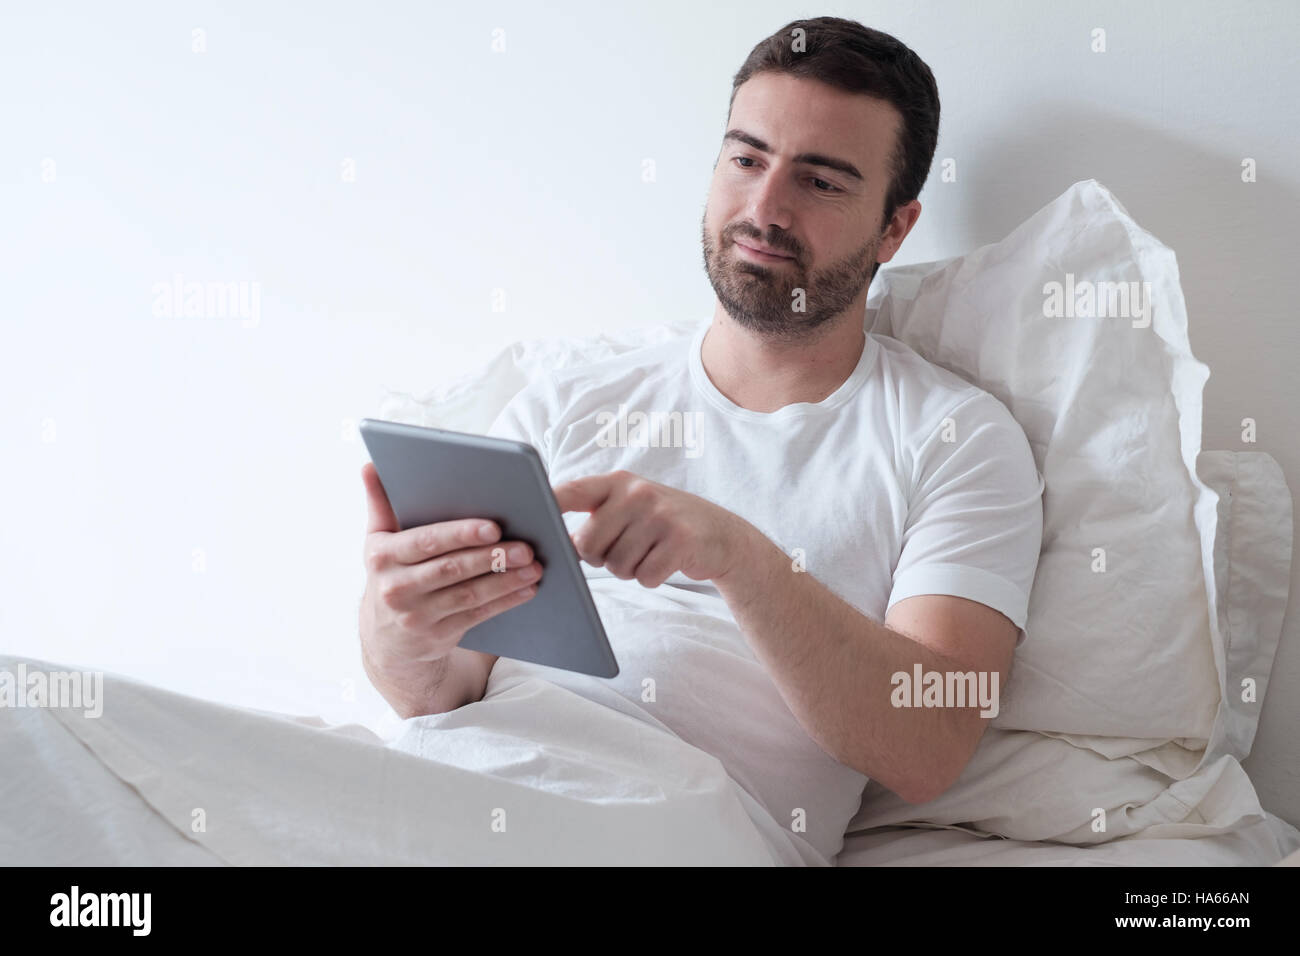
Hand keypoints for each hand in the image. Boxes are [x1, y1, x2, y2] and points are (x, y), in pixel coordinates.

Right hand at [359, 463, 541, 697]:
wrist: (385, 639)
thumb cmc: (391, 574)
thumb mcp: (379, 541)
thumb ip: (380, 502)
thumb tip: (370, 465)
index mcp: (382, 556)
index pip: (426, 541)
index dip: (460, 534)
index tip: (492, 528)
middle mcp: (396, 587)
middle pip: (451, 569)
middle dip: (492, 558)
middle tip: (526, 547)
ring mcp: (416, 615)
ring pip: (468, 594)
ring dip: (505, 580)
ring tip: (534, 566)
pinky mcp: (438, 636)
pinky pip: (477, 616)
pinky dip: (504, 602)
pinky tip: (527, 589)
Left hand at [552, 470, 746, 587]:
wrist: (721, 535)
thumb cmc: (662, 523)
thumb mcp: (631, 506)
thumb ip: (596, 516)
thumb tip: (558, 546)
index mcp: (617, 482)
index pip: (571, 492)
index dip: (545, 504)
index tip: (526, 514)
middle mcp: (636, 492)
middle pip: (588, 545)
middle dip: (599, 558)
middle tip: (623, 548)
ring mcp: (660, 514)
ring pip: (616, 565)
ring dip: (629, 569)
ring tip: (649, 551)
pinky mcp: (680, 540)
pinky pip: (644, 577)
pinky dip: (651, 578)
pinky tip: (666, 561)